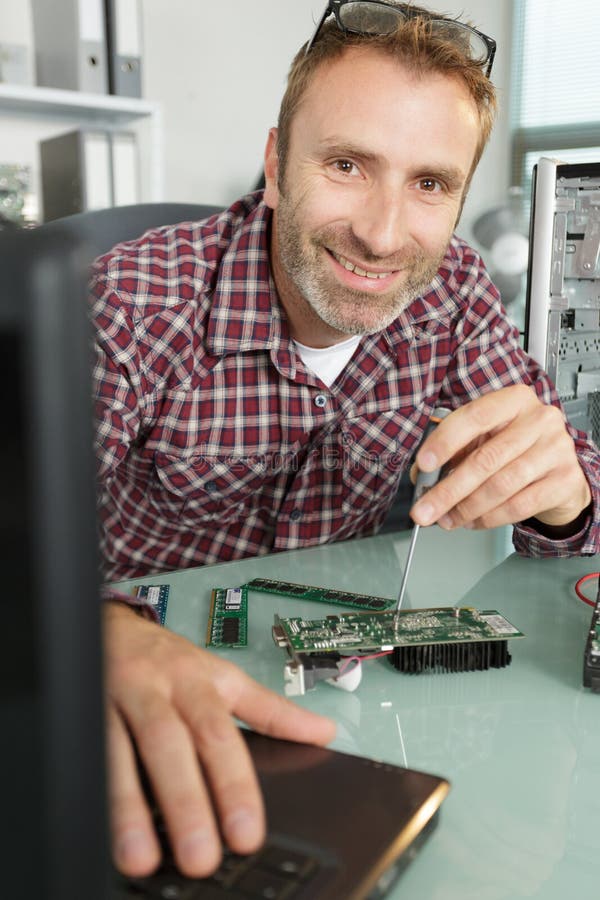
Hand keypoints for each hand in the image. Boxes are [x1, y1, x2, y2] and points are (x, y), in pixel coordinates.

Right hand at [104, 602, 335, 878]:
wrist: (115, 625)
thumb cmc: (171, 659)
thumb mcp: (224, 677)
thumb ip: (270, 710)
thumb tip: (324, 732)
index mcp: (197, 682)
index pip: (220, 735)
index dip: (234, 785)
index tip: (246, 834)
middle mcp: (157, 689)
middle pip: (171, 744)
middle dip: (186, 801)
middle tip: (201, 856)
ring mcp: (114, 697)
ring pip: (119, 750)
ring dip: (128, 807)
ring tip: (141, 858)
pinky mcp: (81, 708)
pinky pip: (84, 752)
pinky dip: (89, 789)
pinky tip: (94, 824)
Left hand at [411, 386, 591, 531]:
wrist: (560, 470)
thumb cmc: (516, 450)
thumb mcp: (486, 439)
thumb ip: (455, 452)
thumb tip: (422, 478)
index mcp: (515, 400)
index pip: (475, 416)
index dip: (445, 441)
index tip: (424, 464)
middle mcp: (539, 419)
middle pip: (486, 458)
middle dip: (448, 490)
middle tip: (424, 509)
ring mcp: (557, 449)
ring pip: (501, 485)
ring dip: (466, 508)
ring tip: (446, 519)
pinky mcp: (565, 480)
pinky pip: (519, 505)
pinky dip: (489, 518)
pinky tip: (473, 521)